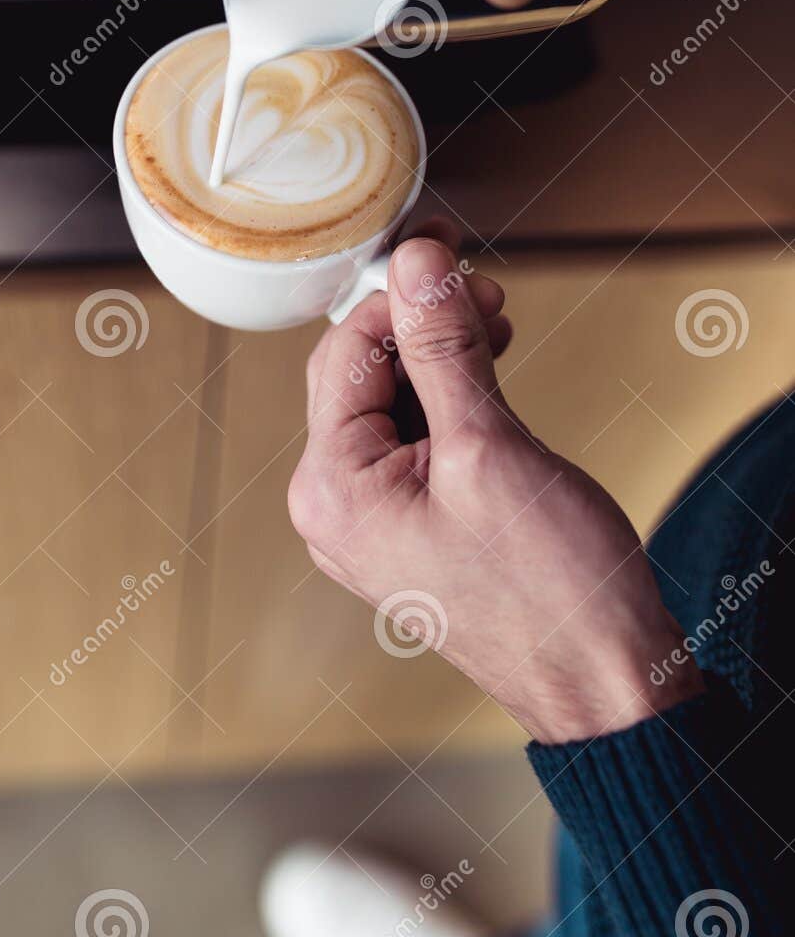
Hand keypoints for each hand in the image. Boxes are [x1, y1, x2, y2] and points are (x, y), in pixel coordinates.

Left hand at [289, 223, 703, 743]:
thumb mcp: (489, 447)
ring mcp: (373, 519)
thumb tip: (415, 263)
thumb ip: (442, 345)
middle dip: (418, 321)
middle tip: (481, 288)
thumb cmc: (551, 591)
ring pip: (390, 400)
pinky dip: (450, 395)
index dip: (396, 295)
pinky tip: (488, 373)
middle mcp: (336, 506)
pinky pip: (415, 436)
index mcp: (331, 490)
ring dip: (438, 353)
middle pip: (359, 373)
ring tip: (495, 327)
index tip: (447, 254)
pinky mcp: (414, 522)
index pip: (343, 353)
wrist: (605, 683)